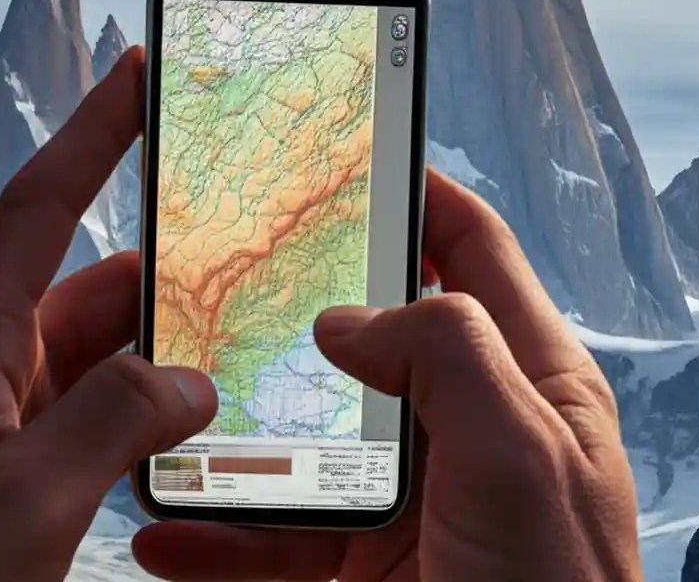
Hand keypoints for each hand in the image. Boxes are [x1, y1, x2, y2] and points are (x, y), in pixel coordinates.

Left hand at [0, 48, 217, 581]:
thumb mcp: (27, 499)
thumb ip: (116, 423)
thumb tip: (191, 380)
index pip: (39, 203)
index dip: (95, 131)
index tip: (139, 72)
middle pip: (90, 286)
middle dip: (166, 272)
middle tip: (244, 255)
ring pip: (97, 357)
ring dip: (160, 357)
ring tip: (238, 358)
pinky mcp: (1, 465)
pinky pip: (86, 413)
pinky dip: (138, 413)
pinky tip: (185, 435)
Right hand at [132, 171, 641, 580]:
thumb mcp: (521, 458)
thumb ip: (448, 355)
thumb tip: (349, 316)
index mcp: (528, 380)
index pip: (473, 251)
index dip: (415, 195)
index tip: (346, 158)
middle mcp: (467, 427)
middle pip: (371, 339)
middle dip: (296, 313)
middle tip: (223, 278)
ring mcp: (414, 498)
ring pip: (310, 441)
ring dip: (238, 435)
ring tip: (170, 413)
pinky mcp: (368, 563)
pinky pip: (281, 537)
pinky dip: (222, 538)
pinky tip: (171, 534)